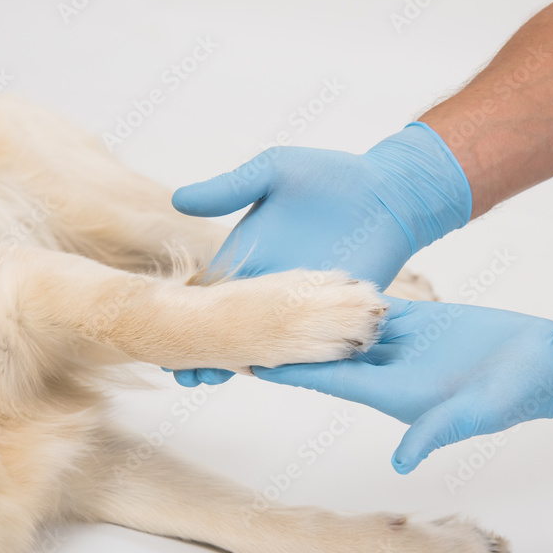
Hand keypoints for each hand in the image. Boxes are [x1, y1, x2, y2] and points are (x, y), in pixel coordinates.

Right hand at [169, 122, 471, 386]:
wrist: (391, 191)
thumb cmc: (333, 175)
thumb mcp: (275, 171)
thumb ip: (230, 187)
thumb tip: (177, 199)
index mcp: (249, 258)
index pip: (208, 295)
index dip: (185, 316)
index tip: (161, 337)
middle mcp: (272, 288)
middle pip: (231, 329)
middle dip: (208, 351)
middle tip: (184, 374)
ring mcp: (305, 307)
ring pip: (266, 344)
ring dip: (241, 363)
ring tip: (213, 380)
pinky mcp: (337, 317)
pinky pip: (310, 345)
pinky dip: (290, 361)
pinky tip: (266, 374)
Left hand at [253, 297, 552, 472]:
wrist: (548, 364)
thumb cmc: (518, 393)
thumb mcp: (478, 413)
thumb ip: (439, 431)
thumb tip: (404, 460)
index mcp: (391, 392)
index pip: (327, 379)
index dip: (288, 370)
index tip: (246, 359)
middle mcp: (385, 371)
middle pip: (322, 354)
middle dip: (285, 342)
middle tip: (239, 322)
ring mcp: (397, 346)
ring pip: (341, 327)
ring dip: (309, 316)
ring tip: (267, 297)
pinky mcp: (415, 321)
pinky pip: (370, 307)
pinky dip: (344, 295)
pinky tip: (315, 280)